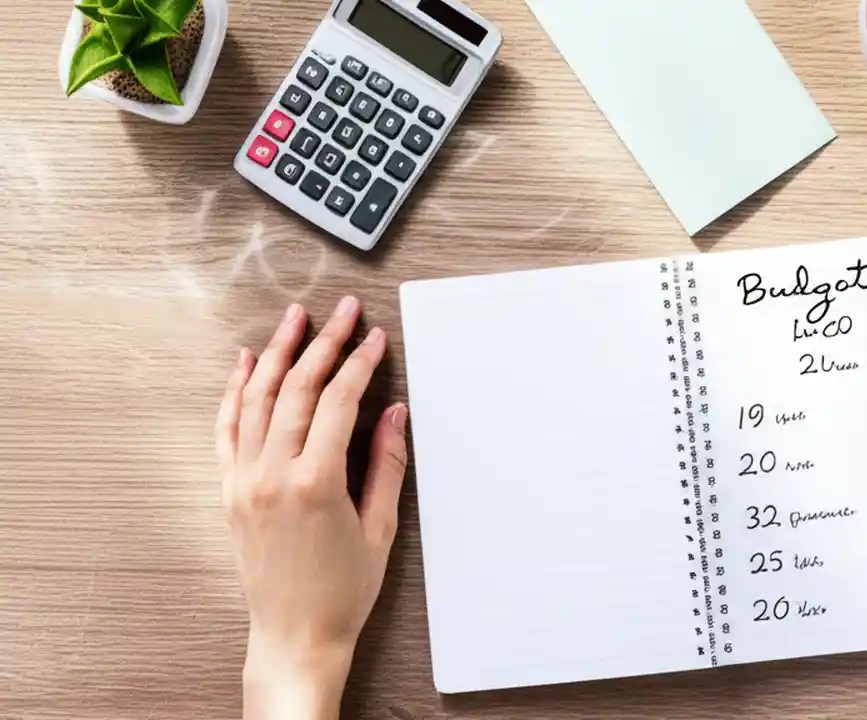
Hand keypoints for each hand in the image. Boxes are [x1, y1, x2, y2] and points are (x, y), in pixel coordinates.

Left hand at [215, 297, 407, 719]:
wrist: (294, 635)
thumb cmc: (340, 592)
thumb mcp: (379, 526)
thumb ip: (387, 463)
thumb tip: (395, 413)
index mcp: (315, 483)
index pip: (338, 401)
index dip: (360, 363)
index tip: (374, 339)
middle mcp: (272, 475)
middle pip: (297, 388)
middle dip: (323, 343)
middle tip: (343, 313)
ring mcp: (244, 481)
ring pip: (258, 399)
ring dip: (278, 353)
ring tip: (296, 319)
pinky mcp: (229, 491)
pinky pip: (228, 428)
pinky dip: (235, 391)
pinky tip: (245, 364)